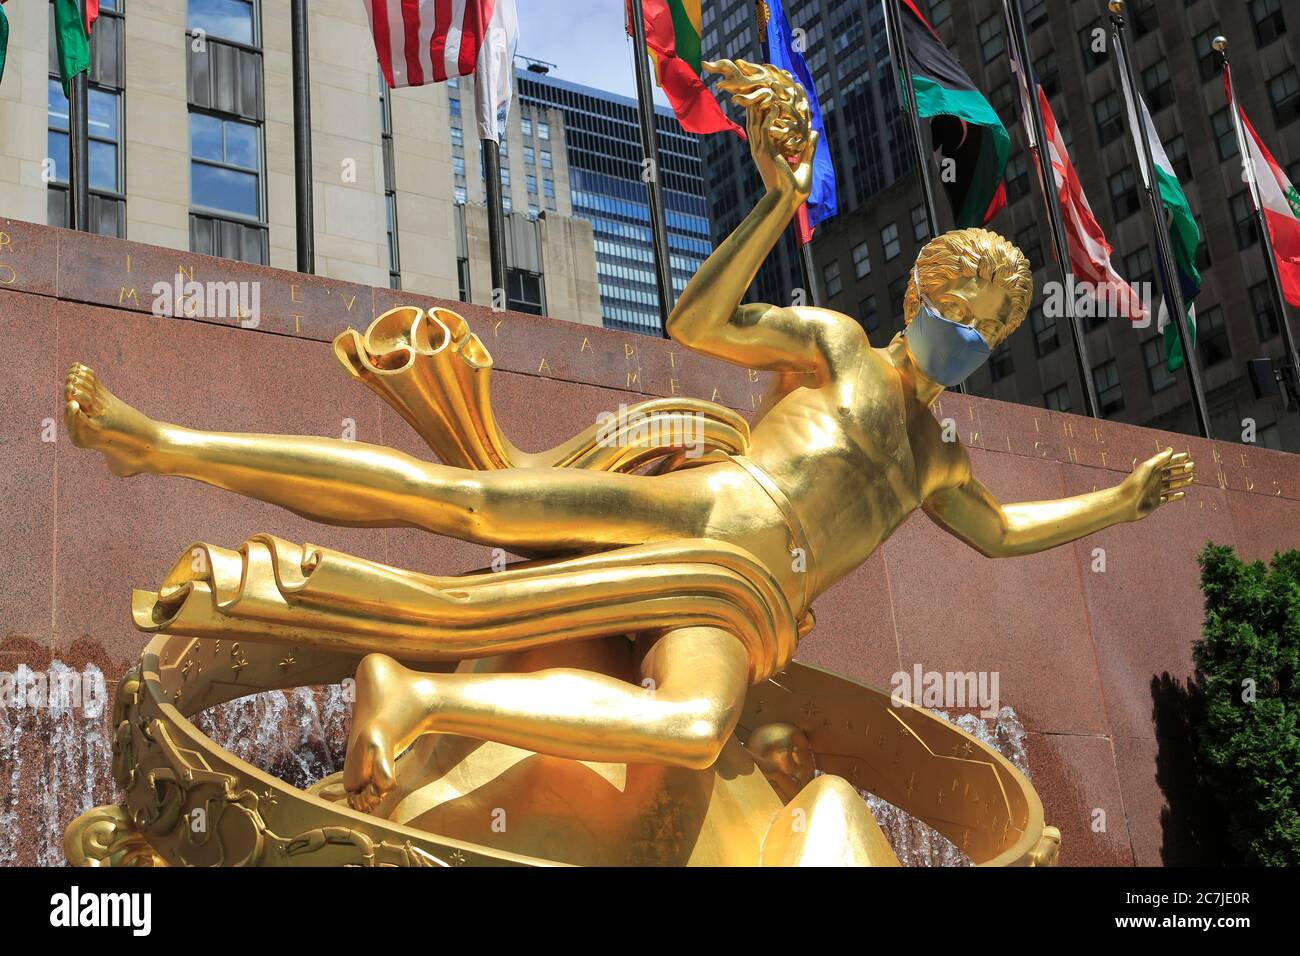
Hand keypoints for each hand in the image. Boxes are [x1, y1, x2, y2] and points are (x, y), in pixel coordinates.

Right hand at [704, 59, 815, 202]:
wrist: (788, 202)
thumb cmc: (795, 190)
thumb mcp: (805, 164)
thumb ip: (809, 148)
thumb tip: (815, 132)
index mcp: (767, 152)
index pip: (761, 126)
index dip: (763, 111)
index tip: (768, 96)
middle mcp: (761, 149)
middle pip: (754, 120)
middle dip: (757, 103)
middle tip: (761, 86)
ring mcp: (761, 150)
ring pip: (756, 122)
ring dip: (760, 106)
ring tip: (765, 89)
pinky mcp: (765, 152)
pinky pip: (764, 130)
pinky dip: (768, 118)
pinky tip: (775, 107)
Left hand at [1121, 448, 1193, 520]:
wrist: (1125, 503)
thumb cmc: (1134, 484)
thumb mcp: (1147, 467)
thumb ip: (1159, 459)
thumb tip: (1171, 449)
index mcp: (1152, 470)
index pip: (1167, 462)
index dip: (1177, 459)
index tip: (1188, 456)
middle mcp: (1154, 480)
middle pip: (1171, 473)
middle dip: (1182, 469)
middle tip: (1193, 467)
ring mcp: (1155, 491)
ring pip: (1171, 485)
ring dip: (1181, 481)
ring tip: (1192, 479)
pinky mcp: (1155, 502)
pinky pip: (1168, 498)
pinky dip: (1176, 496)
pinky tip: (1183, 494)